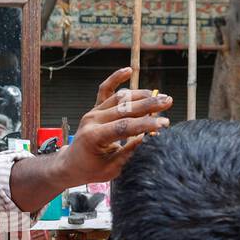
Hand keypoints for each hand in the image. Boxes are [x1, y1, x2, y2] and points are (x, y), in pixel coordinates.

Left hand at [59, 67, 170, 184]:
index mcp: (94, 137)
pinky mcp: (95, 108)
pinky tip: (129, 70)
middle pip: (124, 108)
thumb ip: (129, 153)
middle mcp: (92, 120)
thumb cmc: (91, 169)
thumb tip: (150, 138)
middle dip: (148, 105)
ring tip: (159, 97)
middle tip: (168, 102)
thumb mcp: (112, 168)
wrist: (71, 164)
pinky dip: (116, 78)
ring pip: (119, 98)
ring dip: (141, 95)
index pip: (124, 127)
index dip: (145, 124)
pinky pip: (105, 89)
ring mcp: (93, 112)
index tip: (164, 123)